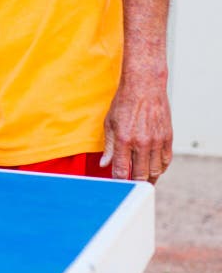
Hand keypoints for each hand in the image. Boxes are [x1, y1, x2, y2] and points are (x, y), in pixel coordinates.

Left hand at [100, 69, 172, 183]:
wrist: (144, 86)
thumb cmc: (124, 103)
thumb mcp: (109, 123)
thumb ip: (108, 147)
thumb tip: (104, 164)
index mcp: (124, 139)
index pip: (121, 170)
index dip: (119, 181)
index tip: (117, 185)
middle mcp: (141, 142)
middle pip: (140, 175)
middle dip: (134, 183)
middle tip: (130, 186)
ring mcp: (156, 141)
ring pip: (154, 171)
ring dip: (148, 178)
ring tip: (142, 180)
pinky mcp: (167, 138)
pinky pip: (166, 161)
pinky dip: (160, 168)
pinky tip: (153, 168)